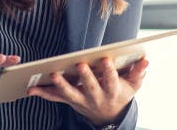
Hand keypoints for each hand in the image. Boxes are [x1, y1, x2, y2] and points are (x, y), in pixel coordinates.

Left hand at [27, 57, 148, 126]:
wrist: (108, 116)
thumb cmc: (121, 92)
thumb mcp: (133, 85)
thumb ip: (138, 72)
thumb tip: (145, 59)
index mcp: (113, 91)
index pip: (112, 80)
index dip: (108, 71)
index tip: (105, 59)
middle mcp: (96, 97)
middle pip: (89, 87)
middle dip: (85, 77)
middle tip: (79, 65)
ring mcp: (81, 101)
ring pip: (70, 94)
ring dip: (60, 85)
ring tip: (52, 75)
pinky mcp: (70, 101)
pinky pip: (55, 98)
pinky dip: (43, 93)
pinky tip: (31, 88)